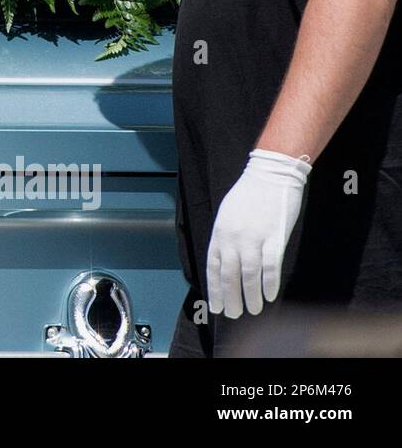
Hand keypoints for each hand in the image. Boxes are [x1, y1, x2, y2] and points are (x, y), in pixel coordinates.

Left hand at [206, 149, 310, 317]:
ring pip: (249, 275)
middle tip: (233, 314)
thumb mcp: (227, 214)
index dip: (214, 288)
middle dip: (230, 297)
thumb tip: (225, 261)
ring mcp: (254, 238)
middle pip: (229, 275)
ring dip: (250, 296)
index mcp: (220, 232)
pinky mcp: (274, 237)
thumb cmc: (248, 194)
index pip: (213, 267)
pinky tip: (268, 297)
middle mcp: (233, 238)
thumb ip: (225, 237)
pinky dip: (268, 284)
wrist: (270, 174)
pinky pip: (270, 266)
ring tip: (252, 310)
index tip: (216, 306)